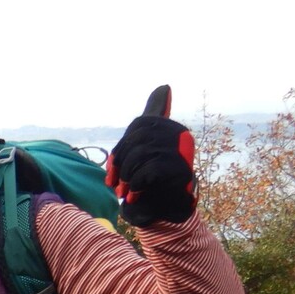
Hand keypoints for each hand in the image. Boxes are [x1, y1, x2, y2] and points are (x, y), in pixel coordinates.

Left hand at [105, 85, 196, 225]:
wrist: (168, 208)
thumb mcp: (144, 148)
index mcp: (168, 126)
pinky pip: (148, 171)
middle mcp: (178, 133)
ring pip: (140, 155)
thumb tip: (165, 85)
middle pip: (136, 139)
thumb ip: (149, 121)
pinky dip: (136, 186)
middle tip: (115, 185)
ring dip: (127, 178)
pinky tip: (135, 195)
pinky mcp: (181, 168)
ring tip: (126, 192)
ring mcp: (182, 150)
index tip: (112, 172)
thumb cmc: (150, 178)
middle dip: (120, 165)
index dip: (120, 150)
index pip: (137, 126)